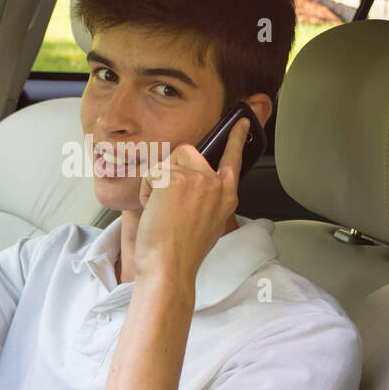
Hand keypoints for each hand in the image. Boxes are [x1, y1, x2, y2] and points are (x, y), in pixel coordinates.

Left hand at [132, 117, 248, 287]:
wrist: (170, 267)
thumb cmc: (182, 253)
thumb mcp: (207, 224)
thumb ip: (205, 199)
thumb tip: (189, 188)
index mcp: (227, 196)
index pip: (234, 158)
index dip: (237, 138)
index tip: (242, 122)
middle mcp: (216, 184)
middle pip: (186, 154)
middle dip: (171, 173)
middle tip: (168, 204)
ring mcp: (197, 178)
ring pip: (166, 163)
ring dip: (157, 186)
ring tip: (163, 212)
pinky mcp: (175, 177)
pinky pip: (151, 173)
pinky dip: (146, 192)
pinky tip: (155, 211)